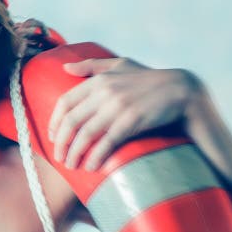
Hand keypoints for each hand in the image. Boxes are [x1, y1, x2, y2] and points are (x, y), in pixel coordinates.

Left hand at [47, 57, 198, 171]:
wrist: (180, 90)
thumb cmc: (147, 79)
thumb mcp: (120, 64)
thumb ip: (92, 66)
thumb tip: (65, 67)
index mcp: (99, 80)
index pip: (65, 102)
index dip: (54, 123)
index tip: (52, 137)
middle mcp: (105, 92)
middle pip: (71, 122)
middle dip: (61, 143)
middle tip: (59, 158)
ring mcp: (118, 107)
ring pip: (85, 134)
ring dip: (74, 154)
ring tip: (71, 165)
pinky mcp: (131, 121)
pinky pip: (106, 142)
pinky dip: (96, 157)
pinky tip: (91, 167)